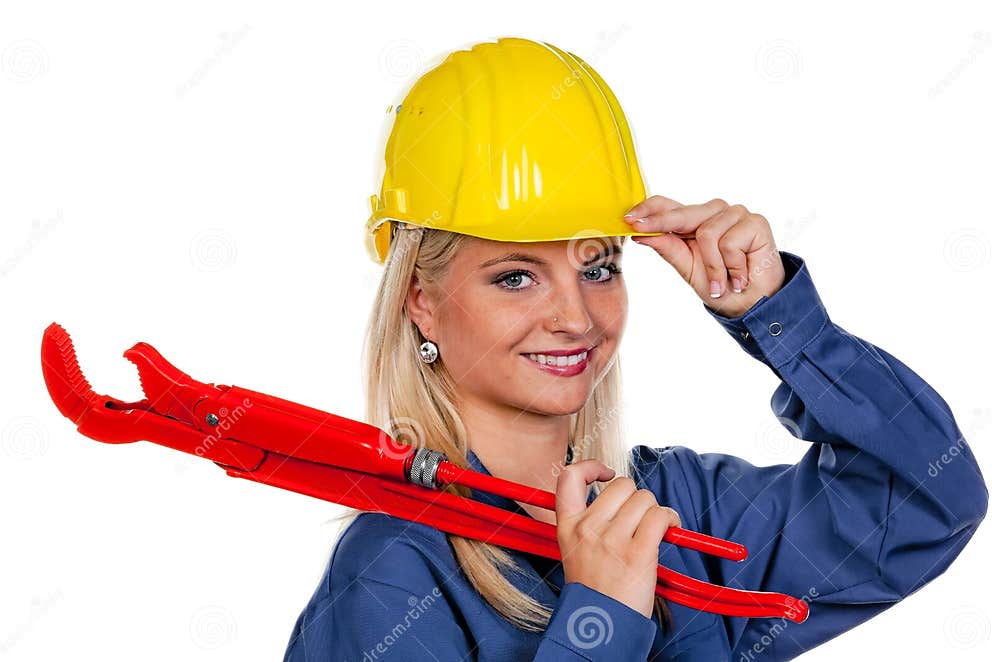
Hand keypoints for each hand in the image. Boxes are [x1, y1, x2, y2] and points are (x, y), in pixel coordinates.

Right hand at [555, 460, 681, 617]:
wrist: (601, 627)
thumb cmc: (594, 592)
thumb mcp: (576, 551)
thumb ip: (590, 522)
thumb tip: (620, 497)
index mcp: (568, 526)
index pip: (569, 477)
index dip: (590, 466)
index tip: (606, 474)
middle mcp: (588, 528)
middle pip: (621, 486)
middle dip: (636, 497)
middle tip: (639, 517)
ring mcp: (612, 541)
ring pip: (645, 499)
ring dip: (656, 510)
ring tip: (654, 529)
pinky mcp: (638, 553)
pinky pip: (660, 517)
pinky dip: (670, 520)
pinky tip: (668, 531)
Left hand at [624, 196, 785, 317]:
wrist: (752, 303)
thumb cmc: (719, 284)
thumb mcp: (687, 268)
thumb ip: (668, 248)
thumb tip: (641, 234)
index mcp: (694, 221)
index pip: (668, 205)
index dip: (647, 208)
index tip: (627, 217)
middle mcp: (714, 212)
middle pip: (683, 213)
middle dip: (662, 224)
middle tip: (638, 228)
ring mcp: (735, 214)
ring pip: (707, 233)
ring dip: (713, 266)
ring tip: (722, 281)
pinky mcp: (755, 222)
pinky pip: (729, 243)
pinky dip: (732, 267)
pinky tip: (740, 277)